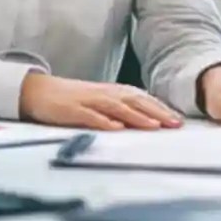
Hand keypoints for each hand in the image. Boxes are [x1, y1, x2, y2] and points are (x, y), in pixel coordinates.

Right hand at [19, 73, 182, 130]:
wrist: (41, 91)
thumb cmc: (75, 98)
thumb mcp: (102, 100)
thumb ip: (123, 107)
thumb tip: (147, 119)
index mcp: (115, 92)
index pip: (143, 99)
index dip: (161, 109)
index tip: (179, 120)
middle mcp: (106, 94)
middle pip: (136, 102)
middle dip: (157, 113)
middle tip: (175, 124)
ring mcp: (90, 101)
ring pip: (118, 108)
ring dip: (137, 116)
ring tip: (154, 126)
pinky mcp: (73, 110)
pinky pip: (91, 116)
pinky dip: (105, 122)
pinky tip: (117, 128)